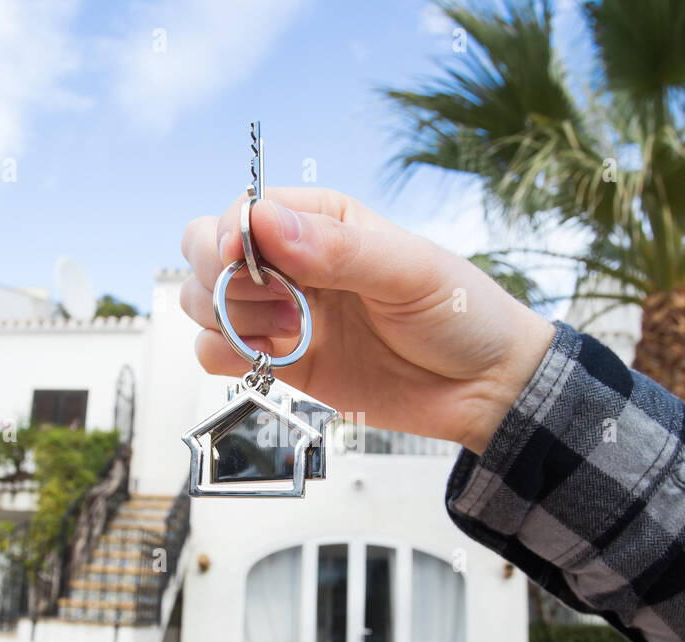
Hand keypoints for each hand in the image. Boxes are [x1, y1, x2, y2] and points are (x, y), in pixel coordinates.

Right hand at [178, 187, 556, 453]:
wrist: (483, 388)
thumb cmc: (461, 315)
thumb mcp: (409, 271)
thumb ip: (338, 249)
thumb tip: (266, 223)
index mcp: (322, 220)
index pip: (243, 211)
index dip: (230, 234)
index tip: (241, 260)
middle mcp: (292, 262)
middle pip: (204, 252)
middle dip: (220, 279)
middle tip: (280, 307)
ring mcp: (281, 312)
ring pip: (202, 302)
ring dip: (225, 319)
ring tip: (286, 334)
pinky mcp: (280, 360)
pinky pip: (216, 352)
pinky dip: (223, 356)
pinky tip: (267, 359)